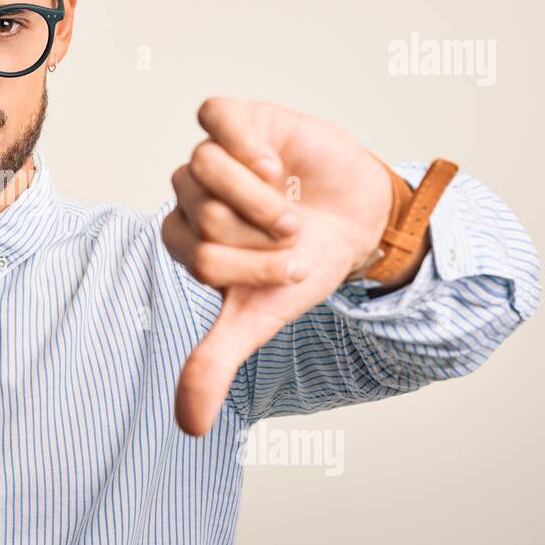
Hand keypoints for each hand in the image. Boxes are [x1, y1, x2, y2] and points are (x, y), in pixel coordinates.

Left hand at [161, 96, 394, 435]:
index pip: (197, 256)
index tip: (289, 268)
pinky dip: (248, 147)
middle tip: (291, 234)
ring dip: (260, 198)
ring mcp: (211, 155)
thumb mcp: (261, 317)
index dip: (252, 267)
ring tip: (289, 205)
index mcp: (184, 241)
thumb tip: (188, 426)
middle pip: (201, 214)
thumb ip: (216, 362)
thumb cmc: (306, 264)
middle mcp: (189, 197)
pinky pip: (214, 117)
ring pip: (204, 169)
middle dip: (260, 235)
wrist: (360, 219)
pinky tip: (276, 165)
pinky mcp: (237, 119)